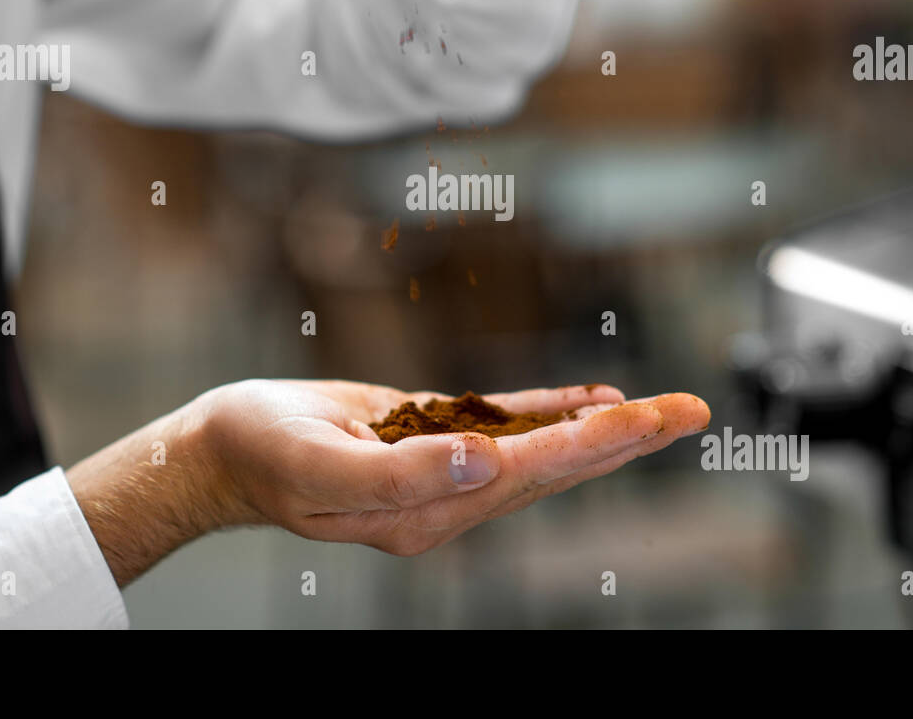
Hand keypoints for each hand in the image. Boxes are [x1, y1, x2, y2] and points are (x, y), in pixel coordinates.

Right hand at [198, 378, 707, 555]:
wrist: (221, 449)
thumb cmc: (258, 454)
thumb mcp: (317, 466)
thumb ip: (400, 472)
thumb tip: (484, 459)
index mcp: (425, 511)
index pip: (530, 474)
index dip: (594, 444)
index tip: (649, 418)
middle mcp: (447, 496)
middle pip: (555, 466)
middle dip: (625, 438)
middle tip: (691, 411)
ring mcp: (442, 470)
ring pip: (539, 447)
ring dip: (600, 427)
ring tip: (660, 409)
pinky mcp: (430, 439)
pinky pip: (503, 425)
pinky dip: (549, 412)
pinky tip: (589, 401)